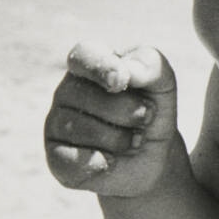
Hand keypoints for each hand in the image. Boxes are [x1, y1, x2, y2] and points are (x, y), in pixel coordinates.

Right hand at [44, 43, 178, 197]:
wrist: (151, 158)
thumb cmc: (151, 113)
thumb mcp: (163, 85)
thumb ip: (151, 66)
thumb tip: (127, 71)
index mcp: (89, 64)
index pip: (83, 55)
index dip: (101, 67)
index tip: (121, 82)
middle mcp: (66, 91)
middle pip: (85, 95)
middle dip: (126, 112)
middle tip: (146, 119)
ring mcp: (56, 123)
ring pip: (80, 129)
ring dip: (119, 139)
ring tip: (133, 141)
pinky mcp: (55, 157)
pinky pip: (70, 160)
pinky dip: (99, 163)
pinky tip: (112, 161)